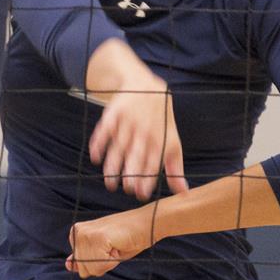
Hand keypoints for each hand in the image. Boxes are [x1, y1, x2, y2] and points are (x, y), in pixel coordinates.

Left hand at [66, 209, 154, 278]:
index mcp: (77, 233)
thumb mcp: (102, 252)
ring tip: (115, 246)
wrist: (146, 225)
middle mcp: (78, 231)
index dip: (97, 262)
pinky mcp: (98, 237)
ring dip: (107, 263)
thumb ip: (83, 259)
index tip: (108, 248)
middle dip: (101, 264)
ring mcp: (87, 233)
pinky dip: (112, 261)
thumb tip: (68, 266)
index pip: (79, 265)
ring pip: (91, 269)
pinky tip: (117, 246)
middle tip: (113, 247)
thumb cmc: (127, 238)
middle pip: (83, 269)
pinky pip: (100, 265)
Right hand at [89, 64, 188, 200]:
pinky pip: (106, 129)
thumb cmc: (161, 121)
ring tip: (109, 181)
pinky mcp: (115, 113)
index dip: (147, 178)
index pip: (153, 161)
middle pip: (137, 154)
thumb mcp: (172, 141)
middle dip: (132, 171)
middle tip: (126, 188)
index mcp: (159, 139)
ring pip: (120, 146)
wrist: (146, 86)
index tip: (141, 194)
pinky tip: (96, 157)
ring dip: (114, 163)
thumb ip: (175, 168)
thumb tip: (183, 193)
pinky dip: (99, 142)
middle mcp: (144, 131)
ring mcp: (129, 121)